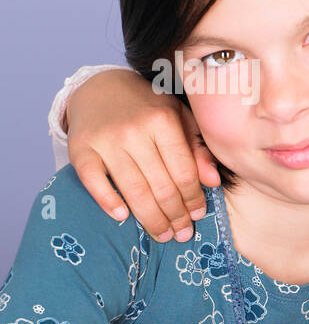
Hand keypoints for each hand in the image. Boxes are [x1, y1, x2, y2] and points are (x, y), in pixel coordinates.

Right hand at [66, 68, 221, 242]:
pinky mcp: (80, 149)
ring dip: (150, 219)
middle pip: (161, 186)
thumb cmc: (148, 107)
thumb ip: (198, 148)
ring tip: (163, 235)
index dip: (193, 198)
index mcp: (163, 120)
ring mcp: (105, 141)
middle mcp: (134, 131)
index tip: (199, 215)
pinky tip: (123, 217)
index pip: (184, 171)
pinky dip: (108, 202)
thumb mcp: (179, 118)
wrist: (100, 87)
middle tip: (183, 233)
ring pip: (133, 190)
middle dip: (175, 215)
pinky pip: (94, 182)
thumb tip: (212, 182)